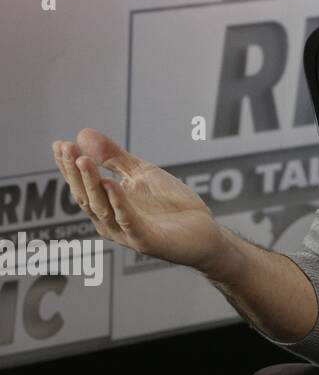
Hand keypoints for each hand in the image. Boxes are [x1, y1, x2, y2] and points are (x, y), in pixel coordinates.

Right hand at [51, 128, 229, 273]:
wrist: (204, 230)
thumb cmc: (170, 204)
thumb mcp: (141, 173)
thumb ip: (114, 157)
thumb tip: (82, 134)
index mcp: (106, 207)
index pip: (82, 185)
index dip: (69, 166)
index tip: (59, 144)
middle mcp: (110, 222)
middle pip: (86, 196)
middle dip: (75, 172)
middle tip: (67, 148)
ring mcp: (126, 233)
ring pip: (101, 208)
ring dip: (92, 183)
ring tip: (83, 160)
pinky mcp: (146, 240)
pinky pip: (128, 220)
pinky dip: (118, 202)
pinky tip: (111, 183)